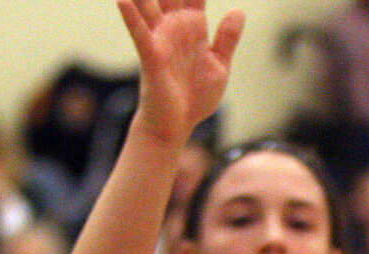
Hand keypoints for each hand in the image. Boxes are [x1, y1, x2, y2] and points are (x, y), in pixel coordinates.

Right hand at [117, 0, 244, 146]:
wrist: (177, 126)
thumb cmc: (194, 98)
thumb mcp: (219, 67)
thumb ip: (226, 39)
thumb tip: (238, 13)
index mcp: (192, 26)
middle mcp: (173, 26)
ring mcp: (160, 39)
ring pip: (147, 3)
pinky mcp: (151, 56)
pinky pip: (139, 32)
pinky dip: (131, 14)